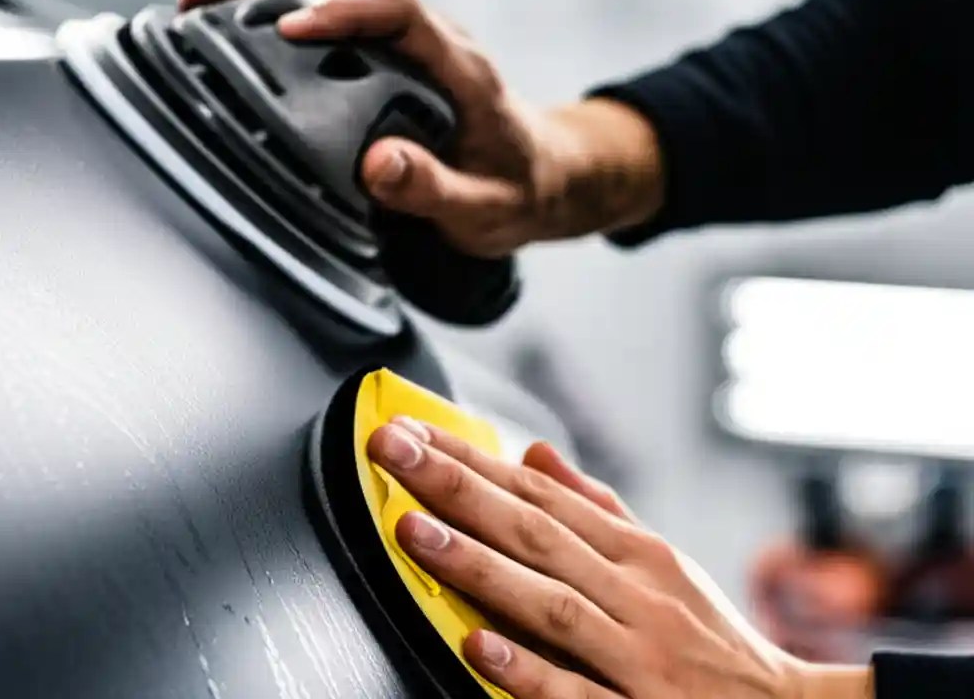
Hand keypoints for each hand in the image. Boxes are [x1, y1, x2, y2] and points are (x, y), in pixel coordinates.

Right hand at [178, 0, 665, 256]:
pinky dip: (270, 10)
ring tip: (194, 1)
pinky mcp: (380, 56)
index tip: (290, 32)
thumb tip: (376, 163)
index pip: (400, 13)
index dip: (344, 13)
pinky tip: (224, 25)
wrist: (540, 175)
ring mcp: (401, 44)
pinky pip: (323, 15)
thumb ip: (434, 189)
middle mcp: (428, 41)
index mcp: (460, 69)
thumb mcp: (484, 209)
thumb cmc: (515, 190)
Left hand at [366, 417, 872, 698]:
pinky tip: (478, 645)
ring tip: (414, 531)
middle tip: (394, 452)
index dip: (472, 460)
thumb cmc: (711, 636)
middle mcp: (637, 596)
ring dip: (478, 566)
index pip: (541, 494)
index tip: (413, 432)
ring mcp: (638, 656)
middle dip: (458, 488)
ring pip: (550, 604)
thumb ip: (595, 509)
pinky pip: (577, 693)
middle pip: (536, 533)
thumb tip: (533, 451)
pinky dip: (528, 669)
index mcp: (637, 553)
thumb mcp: (662, 562)